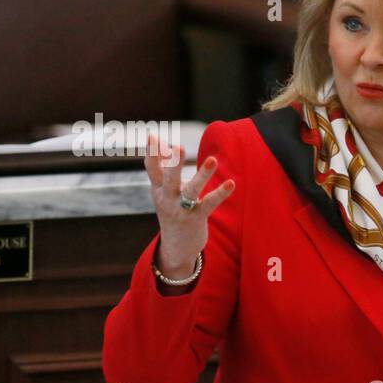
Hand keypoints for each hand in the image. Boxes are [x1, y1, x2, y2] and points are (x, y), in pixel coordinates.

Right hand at [144, 134, 234, 277]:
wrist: (176, 246)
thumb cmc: (171, 209)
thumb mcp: (162, 189)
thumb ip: (160, 166)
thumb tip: (155, 139)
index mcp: (158, 190)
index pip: (152, 170)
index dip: (152, 153)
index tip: (151, 135)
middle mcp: (167, 199)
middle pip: (169, 179)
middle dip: (174, 164)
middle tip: (178, 147)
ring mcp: (181, 209)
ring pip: (191, 191)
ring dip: (202, 175)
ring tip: (213, 160)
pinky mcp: (196, 218)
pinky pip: (209, 204)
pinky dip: (220, 193)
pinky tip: (231, 183)